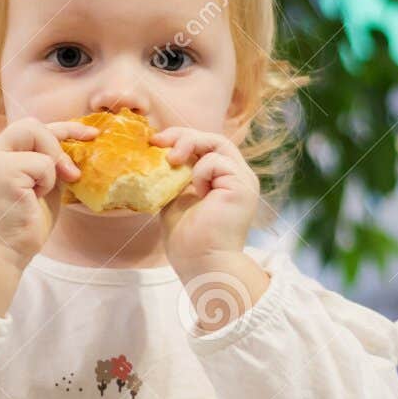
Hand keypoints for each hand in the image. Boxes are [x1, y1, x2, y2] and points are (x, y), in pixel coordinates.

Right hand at [0, 116, 96, 269]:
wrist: (2, 253)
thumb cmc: (22, 225)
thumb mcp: (40, 185)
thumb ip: (48, 163)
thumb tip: (75, 144)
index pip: (31, 128)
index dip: (63, 128)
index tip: (91, 135)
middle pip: (31, 124)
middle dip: (56, 144)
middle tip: (68, 173)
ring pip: (38, 137)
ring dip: (50, 167)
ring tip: (40, 193)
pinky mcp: (3, 172)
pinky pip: (42, 163)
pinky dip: (47, 182)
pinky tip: (34, 199)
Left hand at [152, 127, 261, 281]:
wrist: (200, 263)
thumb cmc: (188, 240)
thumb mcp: (174, 199)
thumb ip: (173, 178)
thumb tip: (155, 157)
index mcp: (222, 179)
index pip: (206, 145)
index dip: (180, 137)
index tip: (154, 141)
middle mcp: (237, 177)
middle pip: (213, 139)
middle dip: (182, 135)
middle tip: (158, 142)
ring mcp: (243, 181)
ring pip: (217, 143)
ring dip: (189, 146)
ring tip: (173, 163)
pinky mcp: (242, 187)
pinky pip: (217, 161)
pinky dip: (200, 171)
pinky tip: (197, 191)